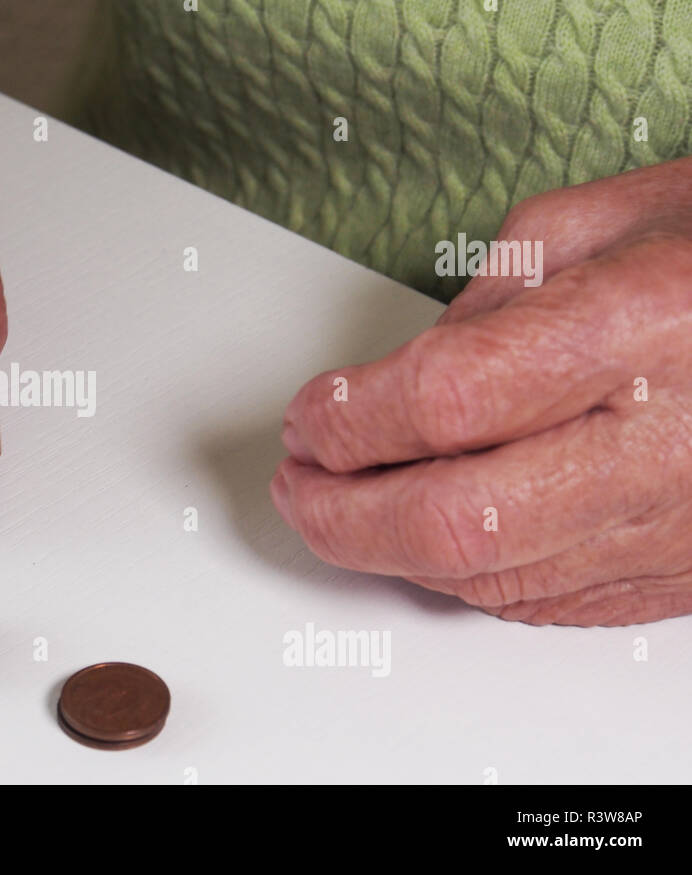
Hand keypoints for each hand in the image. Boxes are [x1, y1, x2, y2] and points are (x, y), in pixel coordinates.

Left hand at [271, 157, 691, 625]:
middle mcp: (668, 441)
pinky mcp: (687, 571)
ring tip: (343, 507)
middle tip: (298, 483)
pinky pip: (548, 602)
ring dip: (388, 550)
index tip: (309, 415)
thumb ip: (488, 293)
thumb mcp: (608, 215)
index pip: (446, 401)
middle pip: (453, 519)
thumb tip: (401, 370)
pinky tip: (429, 540)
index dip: (349, 420)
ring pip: (493, 578)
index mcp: (642, 325)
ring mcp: (684, 523)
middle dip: (340, 512)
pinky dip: (465, 576)